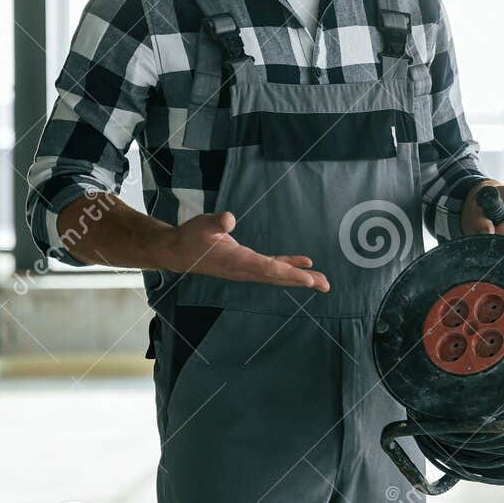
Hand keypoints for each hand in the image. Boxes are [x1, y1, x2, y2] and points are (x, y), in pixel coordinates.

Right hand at [157, 211, 329, 290]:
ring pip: (278, 276)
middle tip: (325, 284)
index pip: (267, 269)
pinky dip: (289, 267)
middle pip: (278, 277)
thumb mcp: (203, 224)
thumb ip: (217, 221)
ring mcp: (247, 269)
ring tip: (322, 281)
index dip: (289, 273)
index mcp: (237, 260)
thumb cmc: (191, 236)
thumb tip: (229, 218)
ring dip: (299, 278)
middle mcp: (245, 269)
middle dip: (302, 281)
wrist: (179, 252)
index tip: (308, 279)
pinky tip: (305, 264)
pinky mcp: (247, 265)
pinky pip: (272, 269)